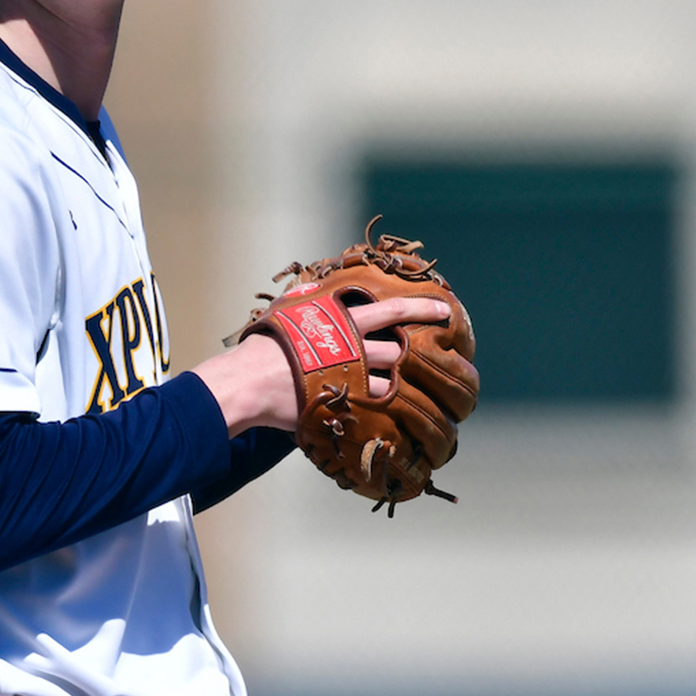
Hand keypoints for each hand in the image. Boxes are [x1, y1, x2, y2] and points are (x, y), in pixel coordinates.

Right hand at [190, 296, 450, 435]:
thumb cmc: (266, 344)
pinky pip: (376, 406)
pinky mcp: (346, 404)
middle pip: (399, 348)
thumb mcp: (288, 311)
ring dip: (399, 382)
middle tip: (427, 355)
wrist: (250, 382)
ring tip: (406, 386)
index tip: (444, 309)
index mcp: (344, 321)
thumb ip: (308, 299)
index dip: (421, 308)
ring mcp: (353, 377)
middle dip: (413, 351)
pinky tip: (390, 410)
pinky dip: (384, 405)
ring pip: (393, 379)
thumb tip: (318, 286)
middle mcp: (355, 347)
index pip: (392, 310)